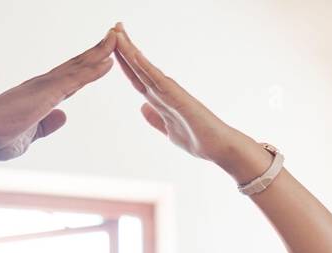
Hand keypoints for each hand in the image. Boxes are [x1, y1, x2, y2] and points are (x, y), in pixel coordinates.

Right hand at [0, 29, 116, 160]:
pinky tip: (108, 62)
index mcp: (40, 96)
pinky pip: (75, 79)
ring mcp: (45, 87)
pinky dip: (93, 70)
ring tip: (116, 38)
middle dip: (96, 51)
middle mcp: (43, 85)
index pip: (70, 79)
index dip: (86, 67)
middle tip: (113, 36)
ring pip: (78, 66)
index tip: (101, 58)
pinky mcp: (46, 94)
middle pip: (76, 65)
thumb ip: (46, 126)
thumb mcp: (30, 135)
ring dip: (99, 52)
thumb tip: (63, 116)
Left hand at [112, 22, 268, 180]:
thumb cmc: (198, 140)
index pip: (137, 78)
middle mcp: (164, 91)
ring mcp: (170, 92)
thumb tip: (142, 107)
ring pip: (145, 68)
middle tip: (114, 26)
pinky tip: (134, 54)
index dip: (124, 63)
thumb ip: (155, 119)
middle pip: (138, 67)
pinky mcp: (178, 96)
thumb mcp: (168, 131)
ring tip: (118, 32)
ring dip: (130, 51)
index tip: (112, 47)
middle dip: (125, 48)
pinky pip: (157, 79)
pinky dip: (145, 67)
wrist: (218, 147)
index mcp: (160, 100)